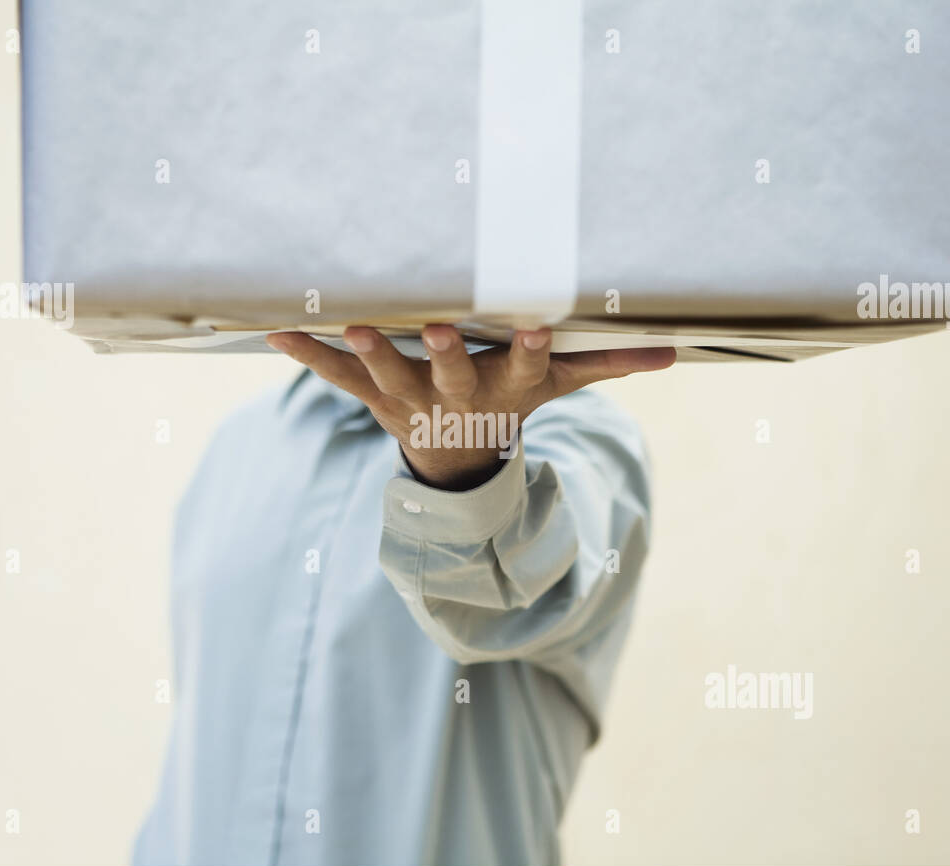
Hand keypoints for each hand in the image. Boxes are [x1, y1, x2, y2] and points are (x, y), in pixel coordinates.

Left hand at [266, 325, 674, 490]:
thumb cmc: (509, 403)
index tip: (536, 323)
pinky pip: (337, 377)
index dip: (530, 348)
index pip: (525, 368)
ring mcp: (410, 399)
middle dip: (446, 354)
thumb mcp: (557, 388)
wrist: (455, 459)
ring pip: (389, 375)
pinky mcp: (373, 396)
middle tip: (437, 329)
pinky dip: (309, 355)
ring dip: (369, 352)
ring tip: (350, 324)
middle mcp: (457, 397)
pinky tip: (276, 329)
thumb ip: (608, 365)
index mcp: (504, 388)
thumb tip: (673, 351)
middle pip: (452, 374)